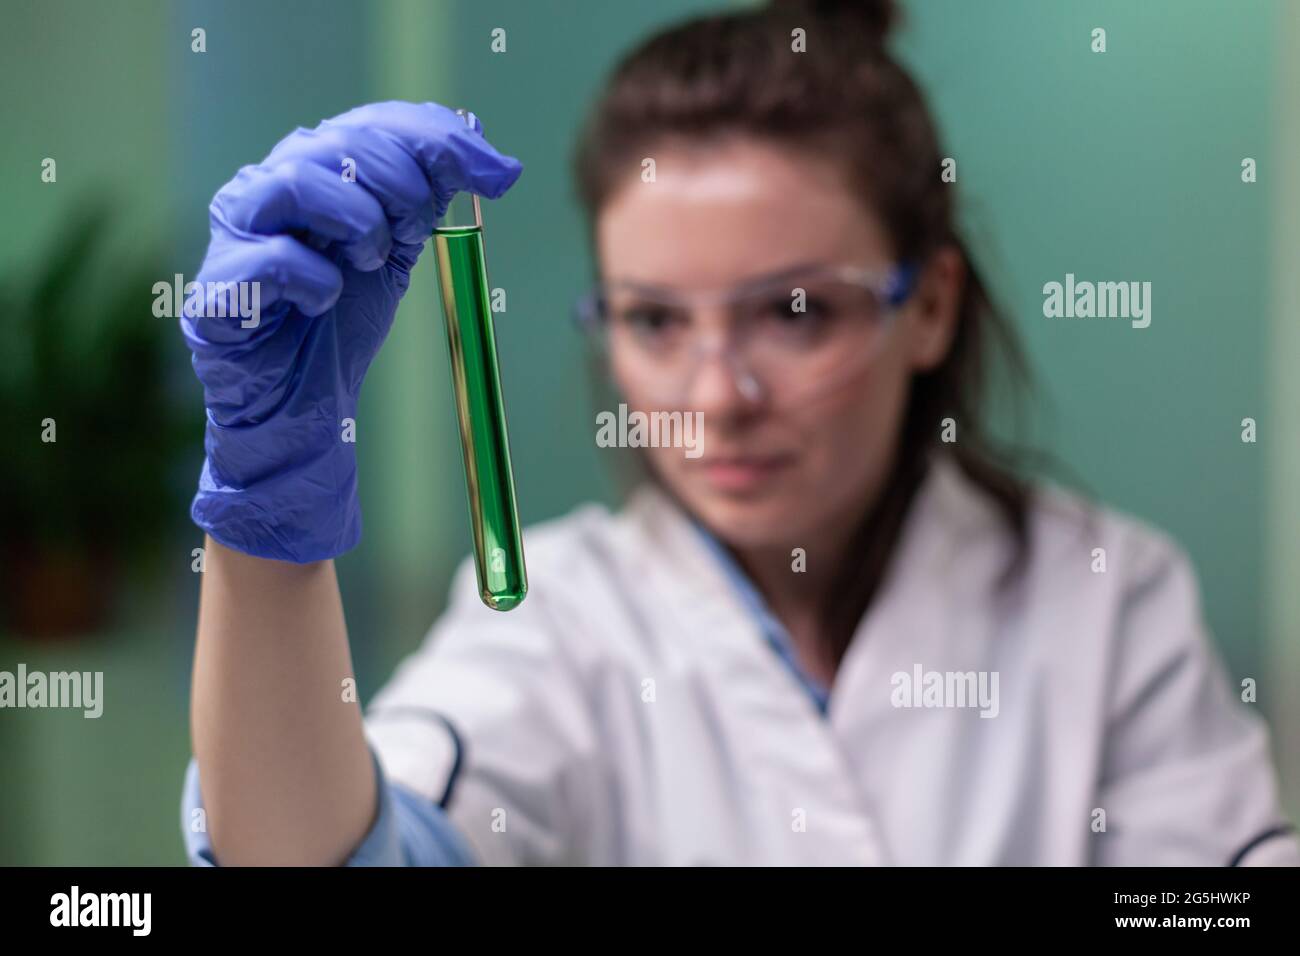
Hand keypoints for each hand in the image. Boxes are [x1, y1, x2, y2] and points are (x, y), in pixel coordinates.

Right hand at [180, 101, 522, 561]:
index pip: (375, 124)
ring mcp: (234, 234)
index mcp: (312, 170)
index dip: (440, 141)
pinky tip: (325, 301)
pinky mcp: (216, 288)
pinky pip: (269, 259)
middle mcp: (266, 188)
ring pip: (293, 182)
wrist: (300, 407)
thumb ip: (431, 200)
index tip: (499, 175)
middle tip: (419, 229)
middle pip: (339, 144)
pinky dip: (315, 279)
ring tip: (370, 260)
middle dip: (402, 184)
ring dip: (355, 220)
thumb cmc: (340, 322)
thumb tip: (497, 160)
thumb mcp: (397, 252)